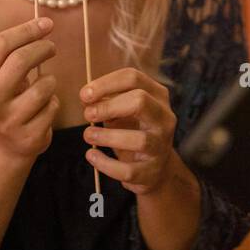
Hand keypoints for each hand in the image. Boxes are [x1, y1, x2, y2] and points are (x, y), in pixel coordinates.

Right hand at [0, 17, 58, 161]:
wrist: (3, 145)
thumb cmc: (5, 99)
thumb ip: (12, 51)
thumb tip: (44, 23)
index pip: (1, 44)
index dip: (26, 30)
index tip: (46, 24)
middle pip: (21, 60)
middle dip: (42, 47)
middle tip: (51, 46)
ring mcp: (8, 121)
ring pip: (44, 85)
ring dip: (50, 80)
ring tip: (43, 85)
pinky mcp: (28, 136)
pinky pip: (53, 106)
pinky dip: (53, 102)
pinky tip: (43, 108)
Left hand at [80, 67, 177, 195]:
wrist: (153, 167)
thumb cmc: (133, 131)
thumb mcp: (123, 111)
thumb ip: (107, 101)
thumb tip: (87, 98)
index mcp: (157, 96)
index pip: (133, 78)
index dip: (105, 84)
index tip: (84, 94)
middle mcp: (164, 118)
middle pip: (140, 101)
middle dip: (109, 107)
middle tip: (87, 114)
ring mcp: (161, 145)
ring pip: (138, 140)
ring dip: (106, 136)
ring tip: (88, 135)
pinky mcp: (152, 171)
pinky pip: (128, 170)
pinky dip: (105, 163)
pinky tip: (92, 156)